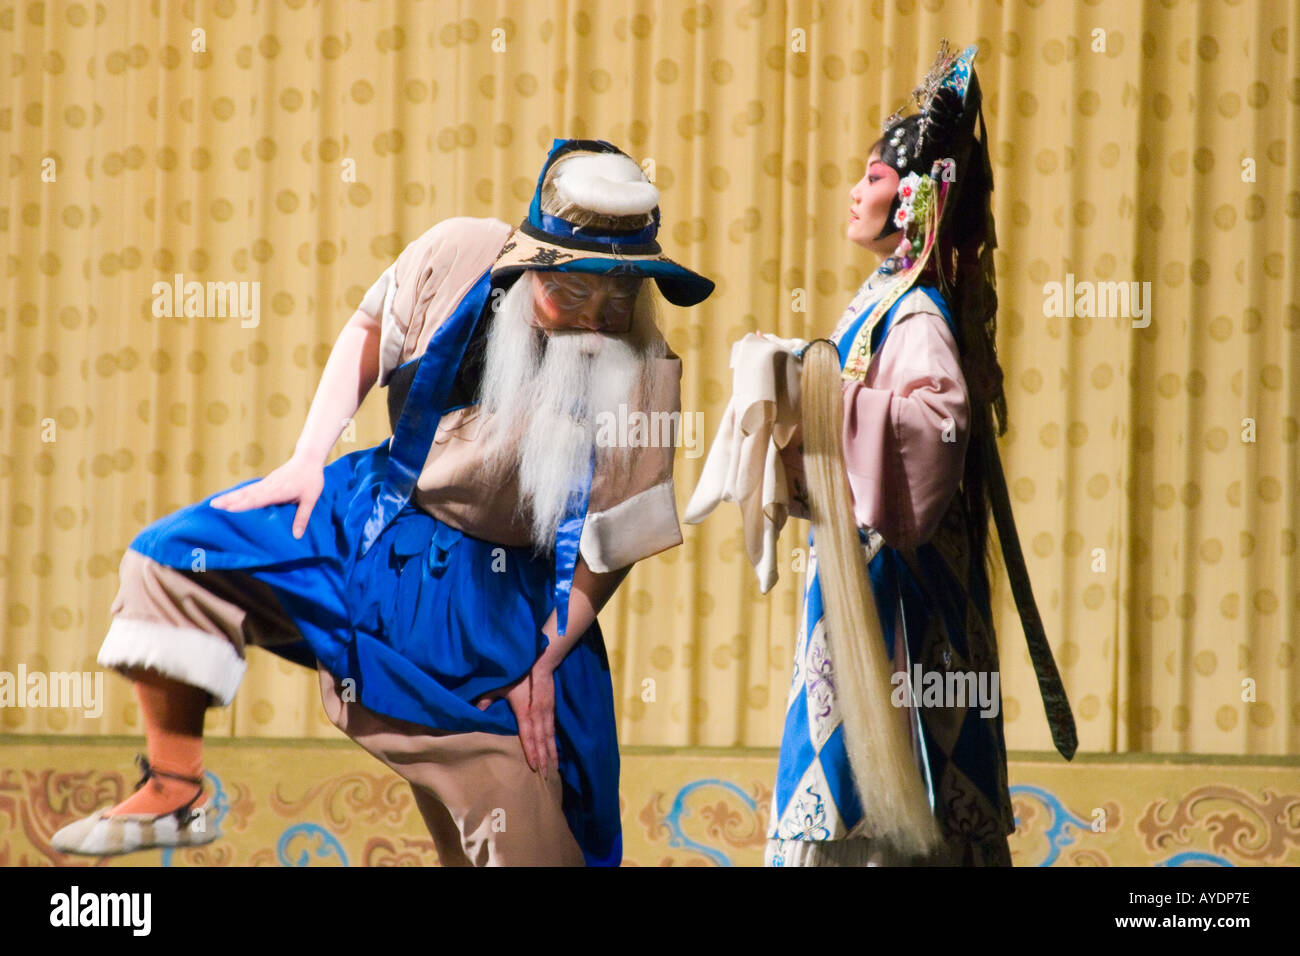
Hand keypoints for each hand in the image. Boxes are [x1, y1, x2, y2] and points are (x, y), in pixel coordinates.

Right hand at [209, 454, 324, 538]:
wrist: (308, 459)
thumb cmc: (311, 479)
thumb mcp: (310, 499)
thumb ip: (302, 517)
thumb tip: (296, 535)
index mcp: (279, 491)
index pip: (259, 498)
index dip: (244, 504)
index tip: (229, 508)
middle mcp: (268, 486)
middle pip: (246, 494)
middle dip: (229, 500)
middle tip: (212, 506)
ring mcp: (266, 483)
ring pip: (245, 491)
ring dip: (229, 496)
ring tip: (214, 502)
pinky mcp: (266, 482)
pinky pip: (249, 489)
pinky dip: (237, 494)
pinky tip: (228, 498)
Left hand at [473, 660, 557, 775]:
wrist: (540, 661)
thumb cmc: (518, 674)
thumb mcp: (500, 685)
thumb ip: (488, 698)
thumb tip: (476, 710)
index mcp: (525, 711)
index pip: (528, 735)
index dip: (531, 751)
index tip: (534, 766)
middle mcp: (538, 715)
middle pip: (541, 740)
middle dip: (544, 758)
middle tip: (545, 776)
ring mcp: (547, 713)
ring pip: (549, 737)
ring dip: (551, 753)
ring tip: (553, 769)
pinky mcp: (551, 710)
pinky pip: (553, 731)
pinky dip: (554, 744)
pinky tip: (555, 753)